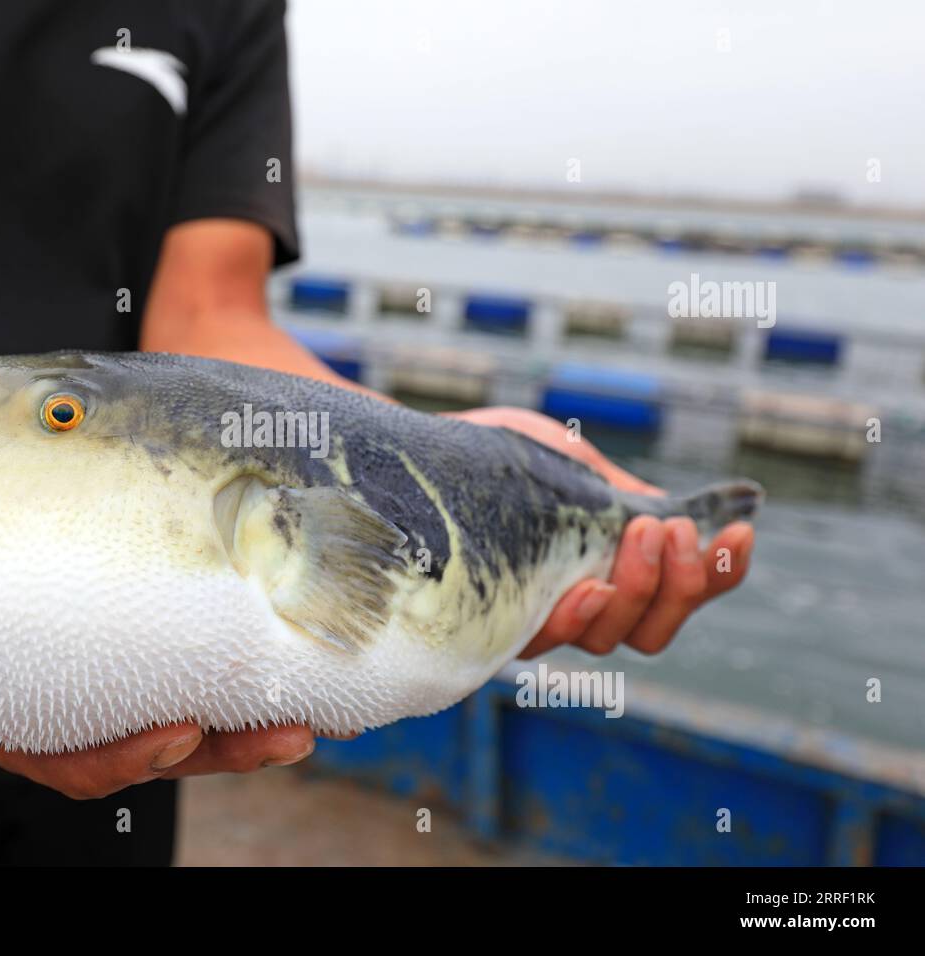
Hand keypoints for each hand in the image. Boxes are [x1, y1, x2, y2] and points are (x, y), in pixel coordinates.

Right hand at [0, 668, 316, 796]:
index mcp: (27, 724)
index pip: (85, 760)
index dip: (134, 756)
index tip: (183, 730)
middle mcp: (76, 714)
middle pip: (158, 749)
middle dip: (226, 750)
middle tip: (288, 734)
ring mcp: (107, 684)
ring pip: (186, 720)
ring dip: (248, 725)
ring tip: (309, 715)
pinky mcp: (133, 645)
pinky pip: (190, 671)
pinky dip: (239, 682)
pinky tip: (289, 673)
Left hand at [448, 406, 753, 657]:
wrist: (414, 451)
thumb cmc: (489, 454)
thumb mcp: (566, 460)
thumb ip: (617, 494)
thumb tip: (685, 513)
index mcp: (608, 565)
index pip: (681, 590)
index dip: (721, 572)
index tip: (746, 530)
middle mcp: (576, 602)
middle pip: (654, 630)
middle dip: (682, 584)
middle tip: (678, 532)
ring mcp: (534, 616)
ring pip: (611, 638)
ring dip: (640, 591)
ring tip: (644, 537)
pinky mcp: (487, 622)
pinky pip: (542, 640)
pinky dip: (577, 616)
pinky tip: (589, 585)